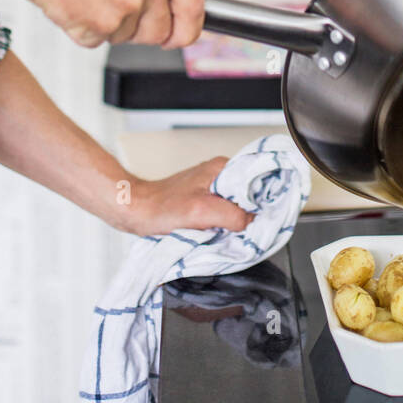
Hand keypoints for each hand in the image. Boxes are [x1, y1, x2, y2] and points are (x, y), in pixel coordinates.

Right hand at [8, 0, 204, 48]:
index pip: (194, 6)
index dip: (187, 29)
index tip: (178, 37)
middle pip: (159, 31)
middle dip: (138, 30)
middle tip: (111, 8)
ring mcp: (128, 4)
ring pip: (126, 38)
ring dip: (107, 26)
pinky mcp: (103, 25)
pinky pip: (98, 41)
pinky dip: (83, 29)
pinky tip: (73, 1)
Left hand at [126, 157, 253, 236]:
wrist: (135, 211)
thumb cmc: (160, 208)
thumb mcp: (202, 212)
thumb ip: (232, 215)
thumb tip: (252, 223)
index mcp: (222, 168)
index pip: (257, 181)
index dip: (264, 202)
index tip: (266, 220)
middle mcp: (219, 174)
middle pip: (248, 196)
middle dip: (249, 215)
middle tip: (246, 232)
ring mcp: (210, 187)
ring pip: (236, 207)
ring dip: (235, 222)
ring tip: (229, 234)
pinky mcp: (202, 200)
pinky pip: (222, 213)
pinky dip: (223, 225)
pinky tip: (218, 234)